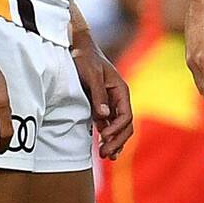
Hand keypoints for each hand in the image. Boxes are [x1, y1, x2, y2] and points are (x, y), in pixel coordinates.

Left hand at [71, 31, 133, 159]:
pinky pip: (110, 124)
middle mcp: (119, 97)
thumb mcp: (90, 75)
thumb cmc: (85, 58)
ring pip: (120, 126)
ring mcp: (111, 102)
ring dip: (115, 141)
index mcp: (120, 89)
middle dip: (118, 140)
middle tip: (105, 154)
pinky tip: (104, 147)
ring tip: (106, 155)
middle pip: (126, 124)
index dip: (117, 129)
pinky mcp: (101, 105)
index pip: (126, 115)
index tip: (104, 137)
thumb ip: (98, 95)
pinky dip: (109, 136)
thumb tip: (104, 116)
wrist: (77, 46)